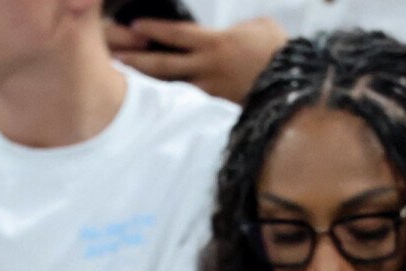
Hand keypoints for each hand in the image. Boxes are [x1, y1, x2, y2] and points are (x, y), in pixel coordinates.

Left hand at [105, 17, 287, 101]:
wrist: (294, 83)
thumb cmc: (277, 50)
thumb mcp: (255, 27)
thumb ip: (229, 30)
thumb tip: (217, 35)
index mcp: (216, 42)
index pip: (176, 34)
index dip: (153, 29)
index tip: (131, 26)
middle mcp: (207, 67)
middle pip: (163, 64)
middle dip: (137, 60)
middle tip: (112, 58)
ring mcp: (209, 91)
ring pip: (170, 89)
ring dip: (145, 87)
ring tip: (121, 86)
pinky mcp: (214, 109)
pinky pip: (186, 106)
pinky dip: (167, 106)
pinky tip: (148, 109)